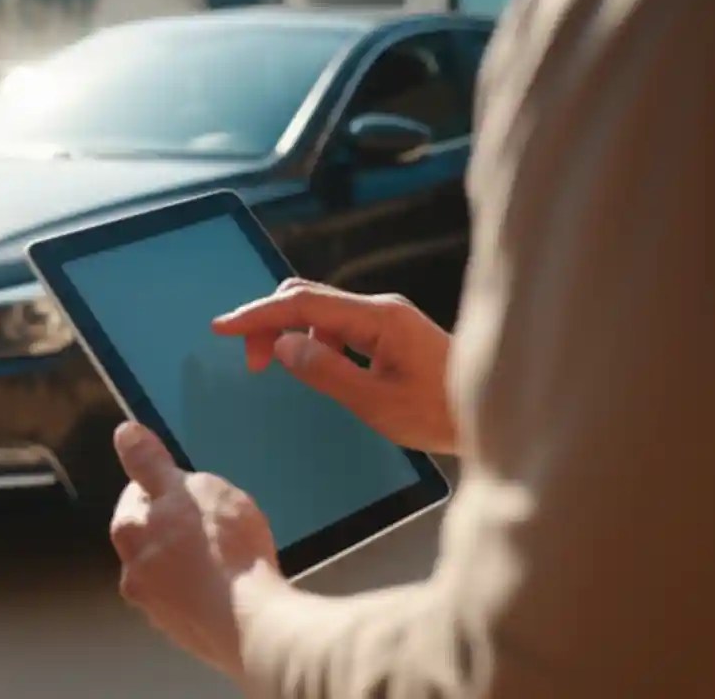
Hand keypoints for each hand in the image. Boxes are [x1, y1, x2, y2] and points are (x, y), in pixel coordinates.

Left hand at [109, 421, 283, 679]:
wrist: (250, 624)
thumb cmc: (221, 549)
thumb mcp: (191, 487)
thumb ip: (151, 463)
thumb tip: (124, 434)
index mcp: (129, 532)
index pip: (137, 494)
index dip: (170, 487)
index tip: (196, 491)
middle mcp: (133, 574)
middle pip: (155, 536)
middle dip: (181, 527)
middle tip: (219, 523)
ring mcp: (158, 609)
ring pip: (174, 571)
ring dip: (195, 561)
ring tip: (232, 557)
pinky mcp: (186, 633)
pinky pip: (195, 600)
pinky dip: (210, 590)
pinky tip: (236, 585)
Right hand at [212, 279, 457, 454]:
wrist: (493, 416)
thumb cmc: (441, 415)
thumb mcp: (377, 403)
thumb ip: (327, 373)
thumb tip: (284, 344)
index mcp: (379, 318)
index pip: (304, 304)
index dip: (258, 314)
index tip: (222, 327)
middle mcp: (381, 308)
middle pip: (308, 298)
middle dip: (270, 321)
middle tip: (250, 361)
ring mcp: (386, 317)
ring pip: (321, 311)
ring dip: (291, 332)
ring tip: (276, 367)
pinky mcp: (390, 332)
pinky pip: (338, 325)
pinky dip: (313, 340)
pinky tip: (314, 367)